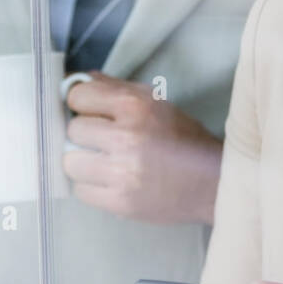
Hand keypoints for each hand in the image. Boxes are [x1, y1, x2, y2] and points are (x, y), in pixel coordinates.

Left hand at [62, 72, 221, 223]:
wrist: (213, 183)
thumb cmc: (184, 139)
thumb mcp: (157, 103)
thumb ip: (116, 89)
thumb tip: (79, 80)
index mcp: (135, 106)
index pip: (78, 97)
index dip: (83, 103)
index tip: (90, 111)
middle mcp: (126, 137)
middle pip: (72, 130)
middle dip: (85, 134)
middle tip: (102, 140)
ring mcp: (122, 172)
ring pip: (70, 163)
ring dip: (83, 162)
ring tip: (104, 163)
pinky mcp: (120, 202)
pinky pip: (80, 191)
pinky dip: (91, 186)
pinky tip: (110, 181)